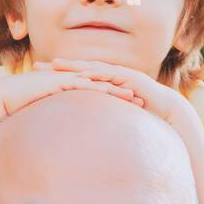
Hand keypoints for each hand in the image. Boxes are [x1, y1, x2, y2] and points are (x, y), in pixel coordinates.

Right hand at [0, 68, 141, 124]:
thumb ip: (56, 137)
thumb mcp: (44, 129)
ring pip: (95, 83)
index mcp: (68, 95)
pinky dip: (97, 87)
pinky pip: (80, 83)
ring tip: (135, 97)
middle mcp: (68, 85)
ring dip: (115, 90)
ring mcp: (63, 80)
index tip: (132, 113)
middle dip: (122, 94)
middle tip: (143, 102)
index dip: (115, 104)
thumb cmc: (17, 118)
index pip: (96, 99)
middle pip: (101, 88)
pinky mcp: (56, 80)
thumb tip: (64, 156)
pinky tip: (112, 92)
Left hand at [33, 58, 189, 124]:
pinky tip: (82, 74)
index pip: (75, 79)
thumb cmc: (141, 117)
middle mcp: (108, 76)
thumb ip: (97, 123)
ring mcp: (118, 75)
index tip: (36, 78)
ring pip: (92, 68)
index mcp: (102, 85)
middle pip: (78, 69)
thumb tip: (80, 138)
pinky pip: (110, 74)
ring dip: (74, 66)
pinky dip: (96, 73)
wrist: (167, 111)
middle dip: (58, 67)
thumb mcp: (113, 120)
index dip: (56, 77)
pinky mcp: (129, 78)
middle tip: (36, 66)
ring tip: (55, 65)